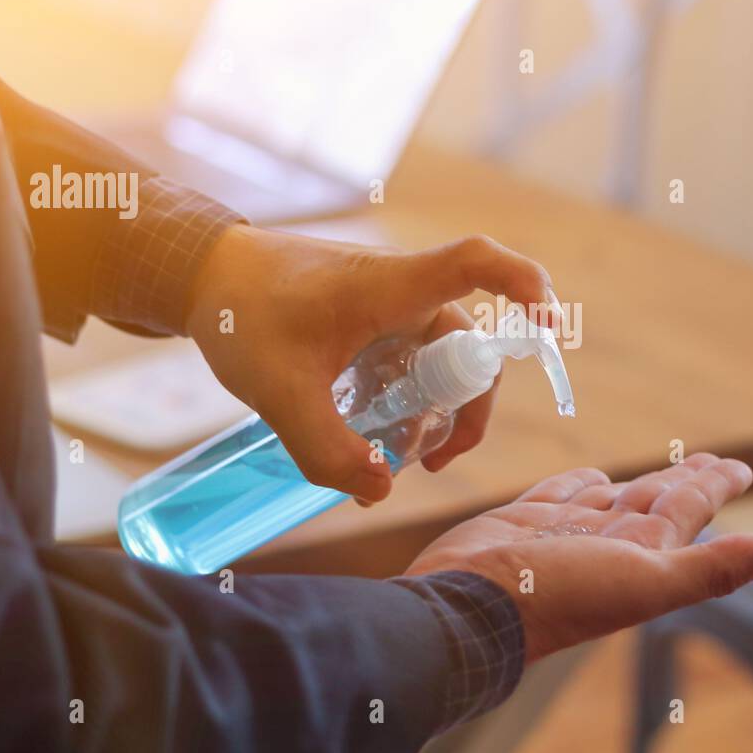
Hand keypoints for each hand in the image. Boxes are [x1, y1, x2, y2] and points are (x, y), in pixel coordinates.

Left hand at [186, 225, 557, 501]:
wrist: (202, 275)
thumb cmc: (241, 315)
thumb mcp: (277, 393)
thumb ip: (327, 450)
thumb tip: (383, 489)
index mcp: (391, 287)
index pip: (475, 264)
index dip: (523, 285)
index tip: (549, 325)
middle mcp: (402, 292)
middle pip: (469, 345)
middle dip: (467, 407)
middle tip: (433, 459)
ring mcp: (389, 307)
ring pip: (441, 360)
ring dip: (436, 409)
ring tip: (402, 457)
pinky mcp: (372, 322)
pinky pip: (412, 360)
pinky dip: (409, 398)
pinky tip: (372, 436)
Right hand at [404, 454, 752, 662]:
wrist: (467, 608)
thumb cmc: (554, 599)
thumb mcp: (644, 582)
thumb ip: (712, 569)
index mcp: (640, 554)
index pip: (689, 510)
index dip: (716, 486)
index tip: (740, 468)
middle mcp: (606, 543)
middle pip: (656, 501)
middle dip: (687, 481)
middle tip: (715, 459)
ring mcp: (564, 532)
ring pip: (611, 497)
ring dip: (638, 481)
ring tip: (661, 469)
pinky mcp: (522, 521)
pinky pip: (560, 495)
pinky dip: (579, 484)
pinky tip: (591, 479)